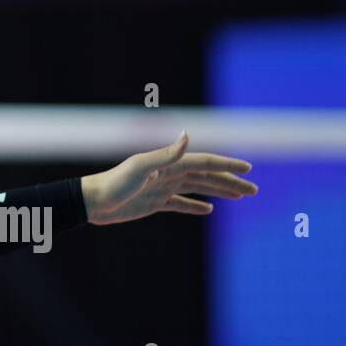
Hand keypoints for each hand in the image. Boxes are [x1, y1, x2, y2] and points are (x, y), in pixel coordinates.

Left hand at [80, 131, 255, 225]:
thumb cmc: (114, 183)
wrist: (92, 202)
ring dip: (219, 192)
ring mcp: (161, 188)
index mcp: (167, 164)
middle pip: (205, 177)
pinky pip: (180, 204)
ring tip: (240, 197)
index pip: (204, 163)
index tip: (249, 169)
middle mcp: (167, 173)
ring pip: (197, 189)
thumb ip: (166, 154)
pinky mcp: (154, 203)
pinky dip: (195, 206)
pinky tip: (208, 209)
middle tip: (254, 191)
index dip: (227, 165)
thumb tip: (187, 135)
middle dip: (230, 182)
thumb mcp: (141, 168)